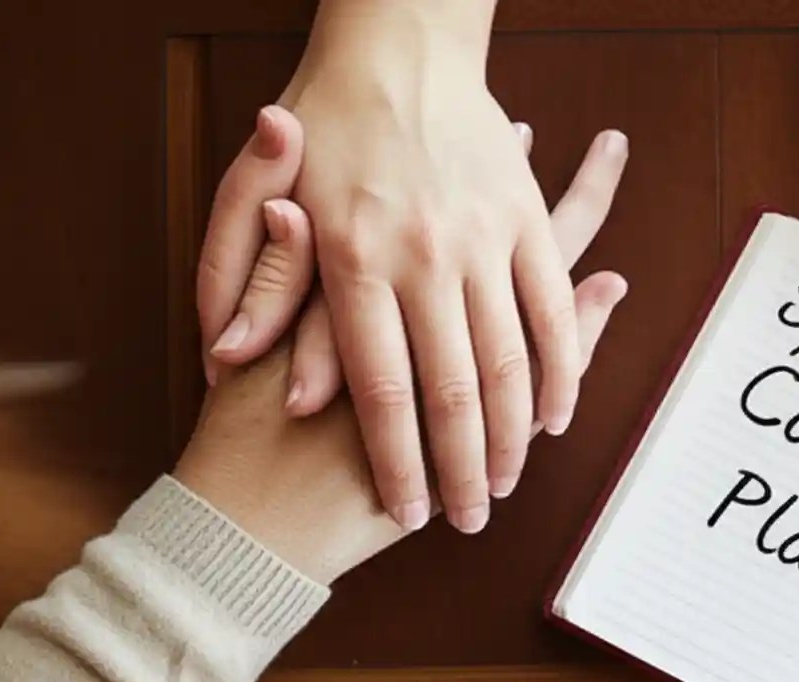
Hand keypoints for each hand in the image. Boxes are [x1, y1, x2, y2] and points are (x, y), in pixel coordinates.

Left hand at [178, 150, 629, 586]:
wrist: (397, 49)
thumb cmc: (320, 121)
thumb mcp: (253, 193)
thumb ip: (243, 276)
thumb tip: (234, 356)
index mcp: (355, 257)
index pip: (380, 390)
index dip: (398, 463)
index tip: (410, 511)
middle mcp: (425, 254)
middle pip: (454, 390)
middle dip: (466, 469)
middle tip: (469, 516)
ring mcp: (484, 237)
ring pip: (512, 360)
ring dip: (517, 434)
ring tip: (509, 481)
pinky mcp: (525, 220)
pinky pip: (555, 309)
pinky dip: (564, 367)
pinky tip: (557, 413)